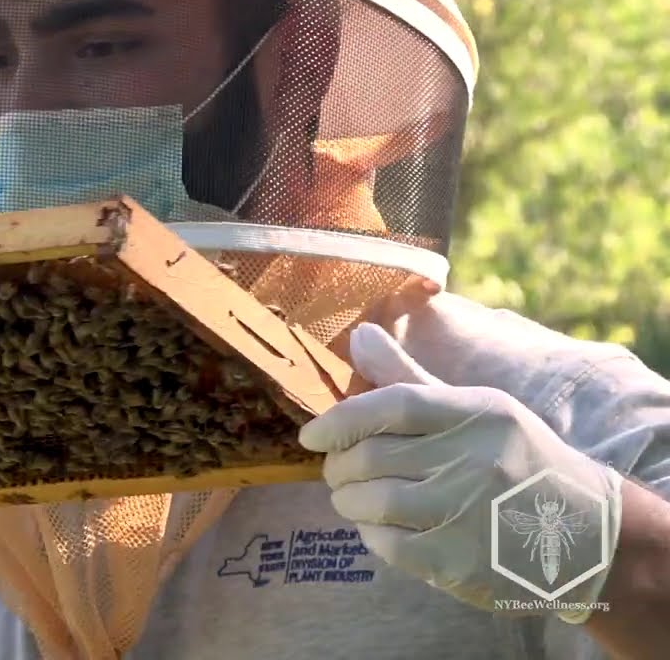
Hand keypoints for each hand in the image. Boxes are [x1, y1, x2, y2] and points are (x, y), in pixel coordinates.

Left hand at [299, 323, 623, 623]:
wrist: (586, 533)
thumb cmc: (515, 460)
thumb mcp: (477, 409)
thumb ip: (411, 378)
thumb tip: (359, 335)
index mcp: (477, 413)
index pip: (392, 404)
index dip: (340, 418)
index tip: (310, 435)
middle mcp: (475, 459)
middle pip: (372, 456)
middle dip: (339, 466)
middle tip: (337, 470)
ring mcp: (469, 512)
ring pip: (372, 502)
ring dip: (348, 501)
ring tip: (353, 498)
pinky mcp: (462, 561)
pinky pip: (387, 544)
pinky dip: (370, 535)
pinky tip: (379, 528)